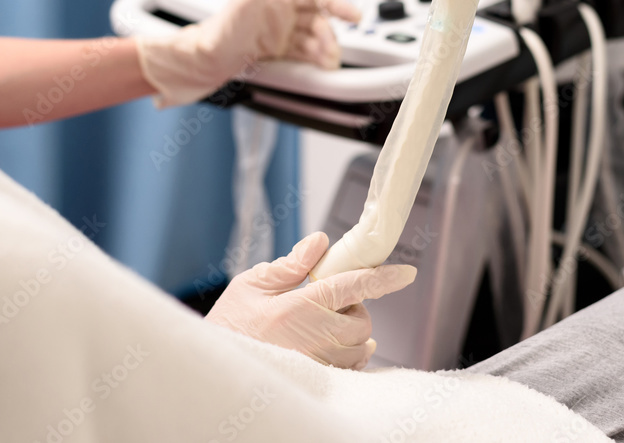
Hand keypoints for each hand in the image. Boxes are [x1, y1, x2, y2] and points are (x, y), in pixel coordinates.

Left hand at [136, 0, 361, 106]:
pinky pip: (304, 56)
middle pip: (318, 22)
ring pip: (314, 41)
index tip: (354, 16)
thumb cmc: (221, 30)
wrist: (204, 61)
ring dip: (324, 51)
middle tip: (330, 51)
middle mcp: (282, 16)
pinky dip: (314, 62)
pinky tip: (320, 68)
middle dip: (328, 36)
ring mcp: (281, 35)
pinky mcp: (279, 54)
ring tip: (327, 63)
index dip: (337, 5)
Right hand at [205, 232, 415, 369]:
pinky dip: (348, 354)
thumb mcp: (252, 284)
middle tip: (328, 301)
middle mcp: (313, 339)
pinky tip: (327, 345)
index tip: (407, 272)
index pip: (353, 286)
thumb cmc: (229, 323)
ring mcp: (317, 364)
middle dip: (354, 308)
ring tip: (325, 324)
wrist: (216, 365)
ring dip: (352, 332)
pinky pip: (350, 368)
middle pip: (362, 321)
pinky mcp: (317, 381)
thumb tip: (320, 242)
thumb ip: (291, 265)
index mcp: (298, 307)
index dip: (384, 277)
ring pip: (360, 347)